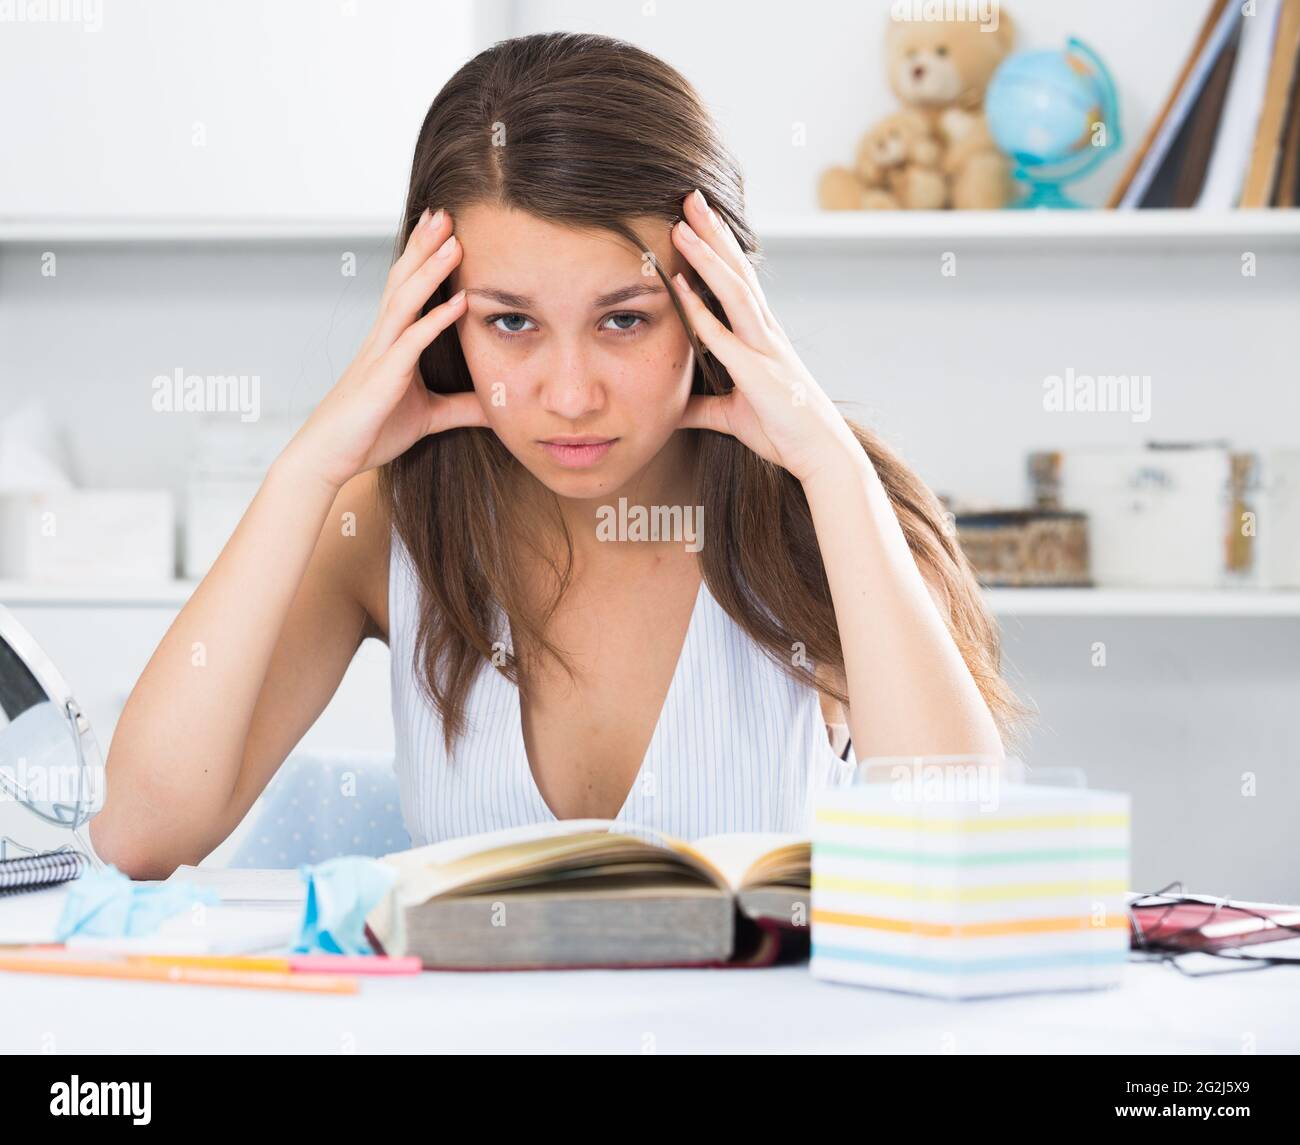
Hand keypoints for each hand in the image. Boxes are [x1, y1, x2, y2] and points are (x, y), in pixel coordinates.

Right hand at [283, 207, 486, 490]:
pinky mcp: (383, 378)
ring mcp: (380, 356)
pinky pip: (412, 343)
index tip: (445, 229)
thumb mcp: (430, 418)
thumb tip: (496, 406)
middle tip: (446, 211)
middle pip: (404, 280)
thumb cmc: (370, 433)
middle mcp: (383, 340)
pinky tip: (459, 303)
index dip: (424, 259)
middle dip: (424, 246)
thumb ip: (462, 407)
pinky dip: (436, 320)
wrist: (330, 459)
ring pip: (405, 300)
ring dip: (431, 269)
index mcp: (392, 343)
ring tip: (454, 240)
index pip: (408, 290)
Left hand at [671, 190, 859, 485]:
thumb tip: (671, 408)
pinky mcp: (759, 373)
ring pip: (734, 290)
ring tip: (681, 224)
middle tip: (690, 196)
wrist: (820, 457)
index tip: (696, 220)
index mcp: (761, 338)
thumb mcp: (732, 418)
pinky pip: (725, 336)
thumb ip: (701, 407)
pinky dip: (701, 311)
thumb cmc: (784, 434)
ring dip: (706, 256)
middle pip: (737, 271)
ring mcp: (764, 349)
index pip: (736, 283)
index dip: (717, 250)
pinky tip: (680, 286)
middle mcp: (765, 333)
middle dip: (713, 232)